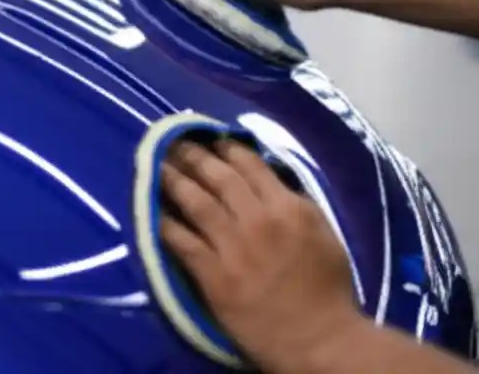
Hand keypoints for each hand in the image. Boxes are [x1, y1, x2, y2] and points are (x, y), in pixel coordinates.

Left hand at [160, 141, 364, 371]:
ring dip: (174, 181)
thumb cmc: (328, 290)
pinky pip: (183, 242)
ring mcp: (234, 246)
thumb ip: (297, 206)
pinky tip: (151, 211)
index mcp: (289, 207)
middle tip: (173, 144)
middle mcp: (258, 219)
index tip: (211, 140)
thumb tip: (269, 181)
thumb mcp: (323, 234)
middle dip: (193, 157)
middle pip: (218, 178)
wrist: (319, 338)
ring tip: (157, 166)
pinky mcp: (214, 274)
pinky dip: (165, 224)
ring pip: (196, 202)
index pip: (251, 166)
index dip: (226, 150)